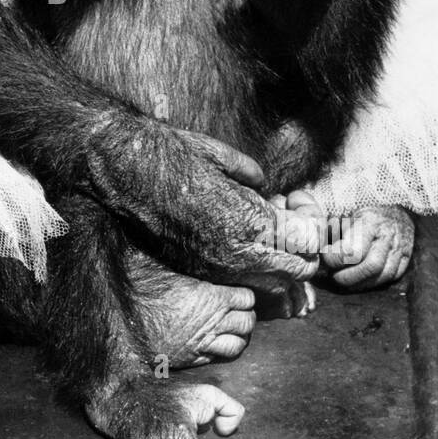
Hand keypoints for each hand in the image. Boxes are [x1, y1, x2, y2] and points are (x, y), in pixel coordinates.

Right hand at [171, 133, 319, 281]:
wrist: (125, 172)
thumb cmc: (173, 155)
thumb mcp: (223, 157)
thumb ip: (252, 178)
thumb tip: (263, 188)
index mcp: (250, 221)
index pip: (309, 240)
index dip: (312, 221)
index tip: (296, 202)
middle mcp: (238, 253)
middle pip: (299, 268)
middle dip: (303, 247)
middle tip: (289, 220)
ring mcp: (218, 267)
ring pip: (274, 283)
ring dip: (280, 262)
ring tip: (268, 234)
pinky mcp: (199, 271)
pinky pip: (243, 281)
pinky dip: (254, 268)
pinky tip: (242, 243)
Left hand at [320, 205, 413, 288]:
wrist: (395, 208)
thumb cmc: (362, 209)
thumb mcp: (343, 210)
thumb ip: (327, 225)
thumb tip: (310, 240)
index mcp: (370, 222)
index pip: (353, 250)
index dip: (335, 258)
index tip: (324, 256)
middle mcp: (388, 236)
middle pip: (370, 267)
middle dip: (347, 276)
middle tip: (332, 274)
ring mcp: (400, 249)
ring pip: (382, 276)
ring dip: (359, 283)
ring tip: (343, 278)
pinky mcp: (405, 259)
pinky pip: (390, 278)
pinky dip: (372, 283)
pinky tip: (358, 280)